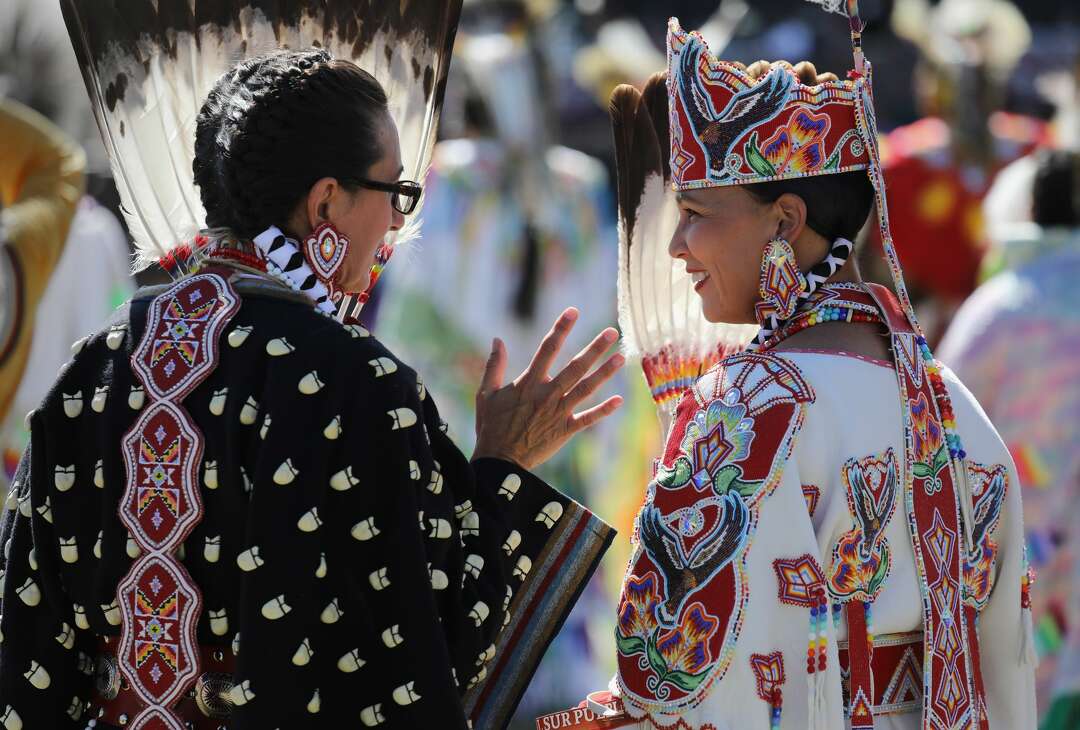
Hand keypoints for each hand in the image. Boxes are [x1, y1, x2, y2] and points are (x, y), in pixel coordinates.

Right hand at [473, 308, 624, 469]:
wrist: (499, 461)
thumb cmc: (490, 426)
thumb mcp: (485, 393)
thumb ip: (493, 365)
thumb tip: (497, 339)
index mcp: (528, 383)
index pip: (547, 349)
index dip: (561, 328)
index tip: (573, 311)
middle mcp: (547, 394)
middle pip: (575, 366)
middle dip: (594, 348)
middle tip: (612, 332)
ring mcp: (558, 413)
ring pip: (586, 389)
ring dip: (604, 373)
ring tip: (621, 358)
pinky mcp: (565, 431)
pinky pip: (588, 419)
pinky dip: (604, 410)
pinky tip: (619, 400)